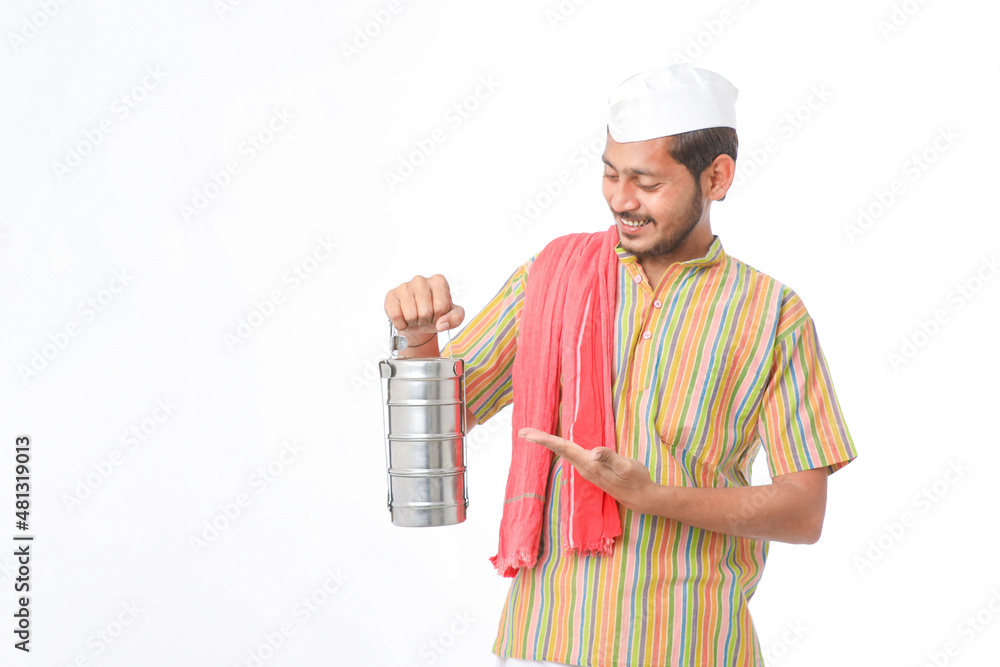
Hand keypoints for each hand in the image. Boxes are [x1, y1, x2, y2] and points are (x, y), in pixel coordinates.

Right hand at [384, 274, 464, 343]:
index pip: (441, 307)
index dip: (440, 317)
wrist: (418, 320)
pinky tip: (404, 318)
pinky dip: (402, 324)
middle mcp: (421, 280)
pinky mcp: (391, 295)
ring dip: (414, 322)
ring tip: (415, 317)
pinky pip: (396, 316)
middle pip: (425, 312)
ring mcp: (405, 286)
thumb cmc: (435, 315)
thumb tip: (442, 324)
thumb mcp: (452, 316)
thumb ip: (455, 319)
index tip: (437, 315)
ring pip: (410, 315)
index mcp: (438, 281)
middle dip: (426, 320)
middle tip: (425, 317)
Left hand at [518, 427, 655, 512]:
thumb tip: (594, 451)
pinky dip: (559, 447)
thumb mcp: (627, 467)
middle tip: (522, 431)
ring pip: (563, 453)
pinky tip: (555, 444)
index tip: (528, 434)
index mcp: (590, 464)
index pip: (563, 448)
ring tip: (533, 435)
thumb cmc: (636, 480)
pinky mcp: (591, 469)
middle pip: (558, 450)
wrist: (641, 498)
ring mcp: (586, 470)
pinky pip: (570, 455)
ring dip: (548, 443)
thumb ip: (610, 458)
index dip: (545, 439)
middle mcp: (584, 468)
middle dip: (540, 440)